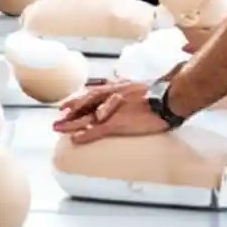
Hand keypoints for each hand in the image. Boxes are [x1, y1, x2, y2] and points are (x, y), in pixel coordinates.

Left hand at [52, 80, 169, 144]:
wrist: (169, 97)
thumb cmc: (160, 92)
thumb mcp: (139, 86)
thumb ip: (128, 90)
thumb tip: (125, 92)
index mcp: (117, 88)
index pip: (92, 93)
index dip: (78, 100)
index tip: (67, 105)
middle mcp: (111, 96)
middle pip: (85, 104)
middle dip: (70, 111)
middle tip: (57, 118)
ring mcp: (113, 110)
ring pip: (86, 117)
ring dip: (71, 123)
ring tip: (58, 128)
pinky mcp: (118, 123)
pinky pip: (97, 131)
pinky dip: (85, 135)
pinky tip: (75, 139)